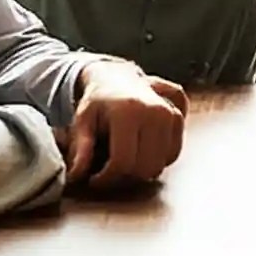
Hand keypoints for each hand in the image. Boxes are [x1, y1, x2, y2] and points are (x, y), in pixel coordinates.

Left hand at [66, 62, 186, 188]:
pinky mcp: (178, 119)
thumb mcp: (82, 121)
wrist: (118, 77)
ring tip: (124, 162)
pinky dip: (158, 160)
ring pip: (160, 165)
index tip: (95, 179)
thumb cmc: (98, 101)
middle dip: (124, 178)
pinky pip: (172, 155)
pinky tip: (142, 153)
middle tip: (109, 172)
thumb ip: (81, 148)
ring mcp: (170, 115)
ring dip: (141, 171)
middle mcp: (154, 112)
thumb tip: (77, 174)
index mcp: (128, 111)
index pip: (122, 162)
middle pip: (144, 167)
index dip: (107, 178)